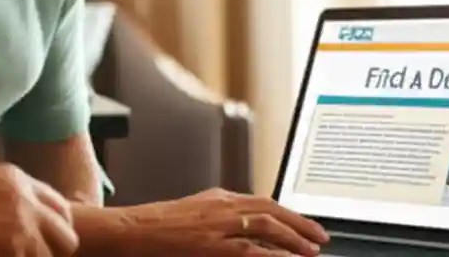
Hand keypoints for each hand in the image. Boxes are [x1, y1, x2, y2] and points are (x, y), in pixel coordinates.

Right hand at [103, 188, 328, 255]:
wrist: (129, 230)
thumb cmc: (155, 227)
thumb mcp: (193, 215)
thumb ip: (219, 218)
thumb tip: (246, 229)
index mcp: (219, 198)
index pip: (263, 202)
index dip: (289, 214)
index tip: (305, 226)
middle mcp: (222, 206)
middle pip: (271, 210)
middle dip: (300, 224)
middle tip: (320, 238)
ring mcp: (217, 225)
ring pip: (267, 226)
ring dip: (293, 238)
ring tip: (311, 251)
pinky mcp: (210, 245)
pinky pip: (250, 250)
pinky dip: (272, 255)